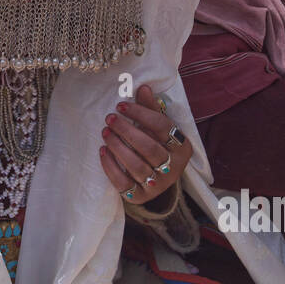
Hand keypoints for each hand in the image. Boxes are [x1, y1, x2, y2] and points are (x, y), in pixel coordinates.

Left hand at [100, 85, 192, 206]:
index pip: (162, 127)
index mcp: (182, 147)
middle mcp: (174, 167)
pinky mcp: (141, 196)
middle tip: (109, 119)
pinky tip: (102, 152)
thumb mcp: (158, 127)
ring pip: (136, 166)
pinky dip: (111, 168)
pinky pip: (124, 184)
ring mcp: (158, 184)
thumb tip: (142, 87)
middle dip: (127, 131)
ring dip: (118, 147)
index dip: (141, 114)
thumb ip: (150, 109)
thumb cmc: (157, 144)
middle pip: (149, 148)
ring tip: (105, 133)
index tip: (121, 105)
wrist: (157, 177)